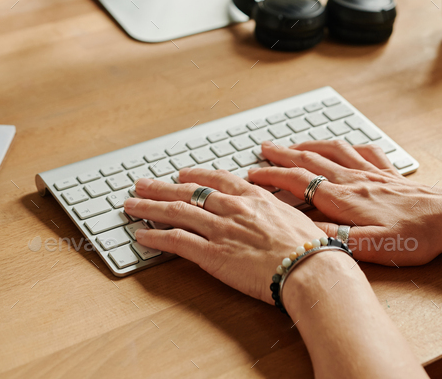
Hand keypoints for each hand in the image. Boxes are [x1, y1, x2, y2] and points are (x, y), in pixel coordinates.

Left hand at [124, 167, 347, 303]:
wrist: (310, 267)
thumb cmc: (310, 248)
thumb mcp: (294, 217)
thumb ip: (276, 212)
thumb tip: (275, 215)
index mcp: (253, 197)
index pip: (216, 180)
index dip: (195, 176)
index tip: (182, 174)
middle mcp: (233, 207)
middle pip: (189, 192)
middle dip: (162, 187)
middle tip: (142, 184)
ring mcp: (221, 229)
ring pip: (177, 212)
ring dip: (150, 207)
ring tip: (131, 204)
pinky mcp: (213, 254)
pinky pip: (178, 242)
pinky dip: (156, 237)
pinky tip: (142, 236)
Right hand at [247, 139, 441, 264]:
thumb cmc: (413, 236)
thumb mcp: (371, 247)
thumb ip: (334, 237)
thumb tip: (301, 227)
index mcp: (344, 198)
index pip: (299, 181)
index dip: (273, 176)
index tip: (253, 174)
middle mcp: (353, 179)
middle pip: (310, 160)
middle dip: (283, 153)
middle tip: (262, 148)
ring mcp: (370, 171)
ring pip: (332, 150)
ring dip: (309, 144)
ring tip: (293, 144)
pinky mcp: (387, 171)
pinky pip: (361, 149)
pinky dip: (345, 144)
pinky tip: (342, 145)